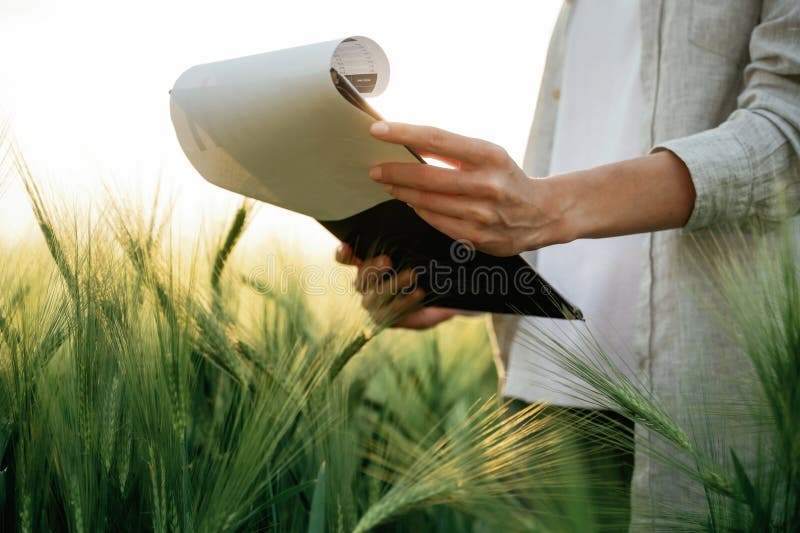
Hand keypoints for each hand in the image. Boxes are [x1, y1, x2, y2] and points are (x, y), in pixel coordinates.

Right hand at [335, 243, 457, 328]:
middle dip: (372, 269)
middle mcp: (364, 284)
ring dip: (393, 284)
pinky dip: (404, 302)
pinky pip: (388, 313)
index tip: (347, 247)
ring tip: (413, 275)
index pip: (345, 259)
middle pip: (360, 278)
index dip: (343, 254)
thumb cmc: (422, 268)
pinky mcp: (382, 319)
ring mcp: (371, 303)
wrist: (436, 299)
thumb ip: (410, 238)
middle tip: (388, 260)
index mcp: (366, 264)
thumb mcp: (417, 251)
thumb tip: (418, 219)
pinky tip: (420, 293)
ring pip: (374, 296)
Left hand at [368, 121, 573, 255]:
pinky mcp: (475, 237)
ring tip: (388, 183)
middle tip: (374, 168)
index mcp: (490, 155)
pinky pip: (435, 221)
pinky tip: (411, 201)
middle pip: (426, 176)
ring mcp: (481, 214)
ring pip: (427, 201)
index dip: (403, 133)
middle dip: (394, 171)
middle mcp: (487, 184)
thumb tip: (409, 143)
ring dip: (402, 192)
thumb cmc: (507, 178)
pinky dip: (419, 209)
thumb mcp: (489, 155)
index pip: (437, 139)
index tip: (377, 130)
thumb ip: (453, 152)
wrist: (541, 214)